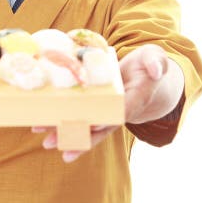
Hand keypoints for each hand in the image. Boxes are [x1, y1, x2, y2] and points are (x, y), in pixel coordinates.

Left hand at [32, 44, 183, 161]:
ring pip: (87, 129)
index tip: (91, 124)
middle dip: (78, 136)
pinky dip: (65, 128)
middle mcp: (119, 111)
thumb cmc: (149, 66)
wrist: (146, 78)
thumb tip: (156, 69)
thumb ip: (156, 62)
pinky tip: (45, 131)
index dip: (106, 119)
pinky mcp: (97, 110)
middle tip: (57, 144)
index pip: (121, 112)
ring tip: (46, 142)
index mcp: (136, 99)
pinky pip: (81, 122)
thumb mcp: (155, 59)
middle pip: (99, 128)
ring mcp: (107, 113)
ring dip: (67, 136)